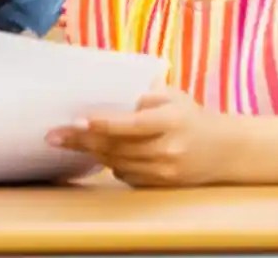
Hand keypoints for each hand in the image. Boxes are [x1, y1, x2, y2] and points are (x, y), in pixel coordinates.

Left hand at [45, 87, 235, 186]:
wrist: (224, 150)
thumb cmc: (190, 116)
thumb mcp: (173, 96)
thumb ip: (143, 95)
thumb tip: (105, 92)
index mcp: (170, 121)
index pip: (131, 124)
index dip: (103, 123)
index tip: (77, 120)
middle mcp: (167, 148)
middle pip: (116, 146)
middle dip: (81, 140)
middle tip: (53, 136)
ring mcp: (164, 171)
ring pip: (116, 162)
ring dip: (91, 151)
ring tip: (68, 140)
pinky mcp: (160, 185)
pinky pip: (126, 175)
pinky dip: (111, 163)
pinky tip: (102, 151)